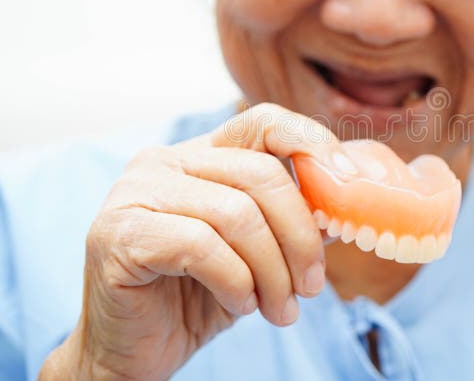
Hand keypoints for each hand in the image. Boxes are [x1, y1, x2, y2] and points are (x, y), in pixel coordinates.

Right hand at [40, 104, 342, 379]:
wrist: (136, 352)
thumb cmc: (204, 295)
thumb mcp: (263, 249)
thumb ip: (297, 212)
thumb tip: (356, 189)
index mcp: (201, 155)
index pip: (265, 122)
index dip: (314, 144)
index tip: (353, 185)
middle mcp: (164, 162)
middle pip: (261, 174)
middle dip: (300, 236)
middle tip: (311, 287)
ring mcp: (134, 193)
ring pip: (236, 214)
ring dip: (272, 272)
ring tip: (279, 309)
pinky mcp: (117, 233)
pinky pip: (201, 246)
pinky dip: (235, 282)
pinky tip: (239, 305)